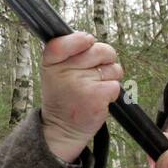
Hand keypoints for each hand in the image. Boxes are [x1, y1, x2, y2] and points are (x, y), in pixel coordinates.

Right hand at [39, 32, 123, 162]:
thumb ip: (70, 54)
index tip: (87, 41)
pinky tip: (98, 99)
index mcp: (51, 63)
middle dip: (105, 58)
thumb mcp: (55, 73)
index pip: (64, 41)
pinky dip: (111, 92)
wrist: (62, 129)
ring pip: (112, 68)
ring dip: (109, 78)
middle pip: (99, 50)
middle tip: (95, 72)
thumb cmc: (64, 98)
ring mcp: (81, 84)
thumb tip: (91, 39)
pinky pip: (116, 84)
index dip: (80, 38)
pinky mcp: (97, 96)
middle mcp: (64, 72)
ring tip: (94, 89)